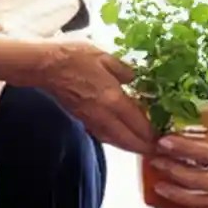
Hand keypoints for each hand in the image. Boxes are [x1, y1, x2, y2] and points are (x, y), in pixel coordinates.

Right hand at [28, 39, 156, 154]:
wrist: (44, 66)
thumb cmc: (74, 57)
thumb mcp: (105, 57)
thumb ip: (124, 70)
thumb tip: (135, 79)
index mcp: (113, 99)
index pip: (138, 124)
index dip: (152, 134)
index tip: (163, 138)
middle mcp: (104, 115)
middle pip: (127, 140)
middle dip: (143, 148)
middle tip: (156, 150)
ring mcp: (91, 119)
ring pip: (114, 141)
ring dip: (129, 146)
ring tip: (141, 146)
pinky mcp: (81, 119)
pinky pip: (103, 135)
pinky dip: (115, 140)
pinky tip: (119, 136)